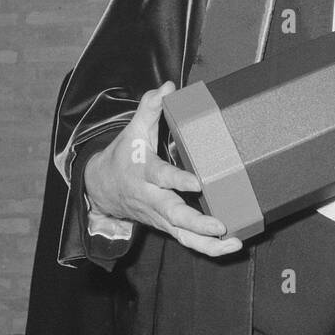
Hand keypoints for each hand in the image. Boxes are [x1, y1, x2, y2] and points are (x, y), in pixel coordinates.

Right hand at [85, 83, 243, 256]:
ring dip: (208, 244)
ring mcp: (160, 217)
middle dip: (197, 222)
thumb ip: (150, 108)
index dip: (178, 180)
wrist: (100, 189)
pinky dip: (208, 248)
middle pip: (174, 214)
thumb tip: (168, 86)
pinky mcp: (167, 226)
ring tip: (233, 243)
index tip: (197, 182)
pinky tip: (231, 246)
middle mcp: (152, 199)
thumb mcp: (133, 130)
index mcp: (145, 173)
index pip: (162, 177)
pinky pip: (186, 241)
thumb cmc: (124, 157)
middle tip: (219, 225)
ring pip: (182, 236)